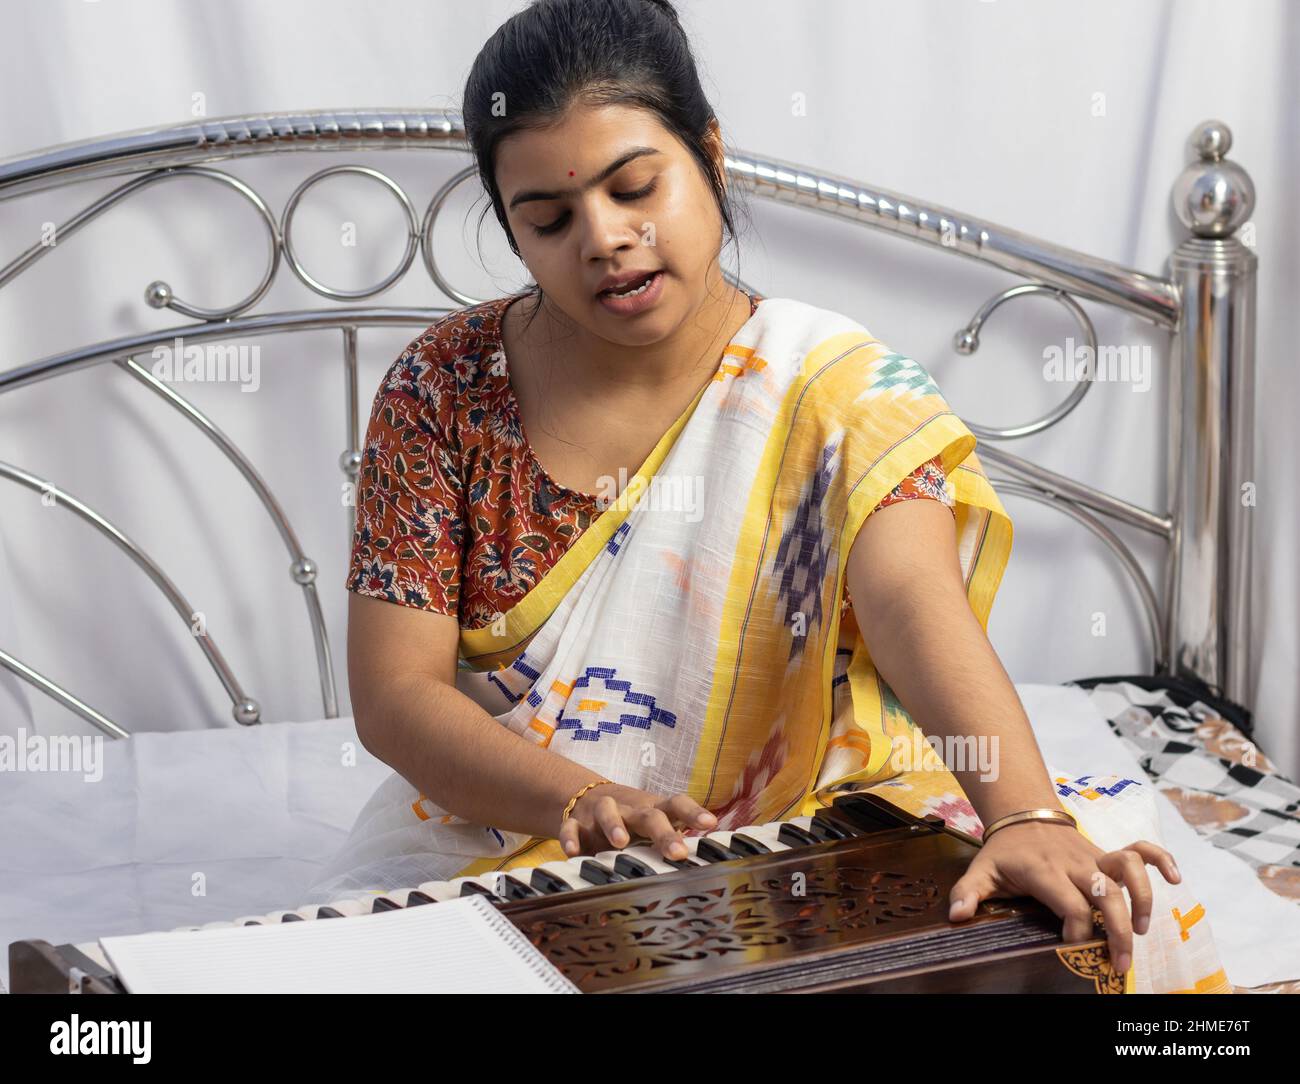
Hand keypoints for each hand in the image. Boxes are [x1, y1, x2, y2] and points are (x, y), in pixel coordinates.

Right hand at [558, 782, 716, 861]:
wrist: (586, 798)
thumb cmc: (631, 820)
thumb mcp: (651, 826)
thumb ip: (671, 842)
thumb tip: (706, 869)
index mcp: (653, 809)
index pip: (677, 805)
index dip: (694, 812)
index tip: (711, 823)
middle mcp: (630, 808)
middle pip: (649, 815)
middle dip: (664, 832)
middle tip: (678, 853)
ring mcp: (602, 812)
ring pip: (607, 811)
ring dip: (614, 825)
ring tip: (621, 843)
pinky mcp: (576, 822)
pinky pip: (571, 827)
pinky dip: (571, 838)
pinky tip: (573, 853)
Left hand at [947, 821, 1181, 975]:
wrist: (1021, 813)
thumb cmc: (1004, 851)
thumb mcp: (981, 871)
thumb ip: (967, 894)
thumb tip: (956, 917)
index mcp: (1044, 871)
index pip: (1069, 904)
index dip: (1075, 930)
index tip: (1072, 949)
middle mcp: (1074, 863)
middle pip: (1106, 894)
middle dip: (1117, 930)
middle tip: (1120, 964)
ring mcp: (1094, 856)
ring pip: (1129, 869)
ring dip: (1142, 900)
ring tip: (1142, 931)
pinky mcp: (1107, 853)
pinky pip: (1140, 849)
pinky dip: (1162, 860)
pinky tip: (1176, 879)